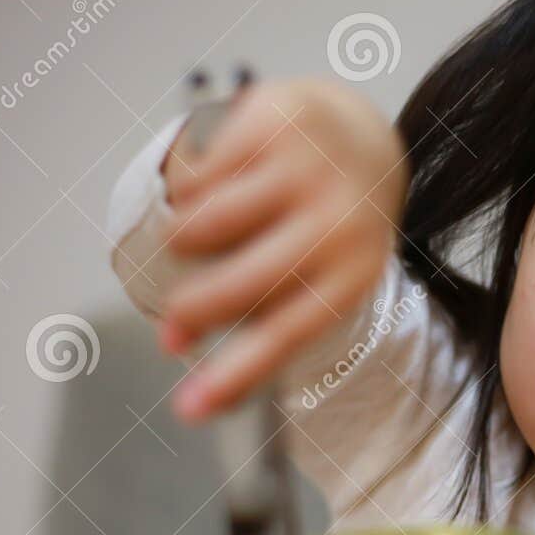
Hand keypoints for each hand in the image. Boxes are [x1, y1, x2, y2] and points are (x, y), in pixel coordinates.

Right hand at [158, 77, 408, 420]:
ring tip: (198, 235)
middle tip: (172, 325)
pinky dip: (188, 187)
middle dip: (189, 311)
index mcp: (353, 275)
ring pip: (200, 226)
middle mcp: (337, 222)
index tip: (186, 412)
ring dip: (182, 238)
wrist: (362, 140)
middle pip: (235, 285)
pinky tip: (216, 180)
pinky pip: (194, 176)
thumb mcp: (316, 283)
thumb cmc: (323, 232)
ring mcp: (307, 169)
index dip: (232, 375)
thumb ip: (260, 333)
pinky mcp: (274, 122)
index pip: (285, 334)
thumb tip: (194, 405)